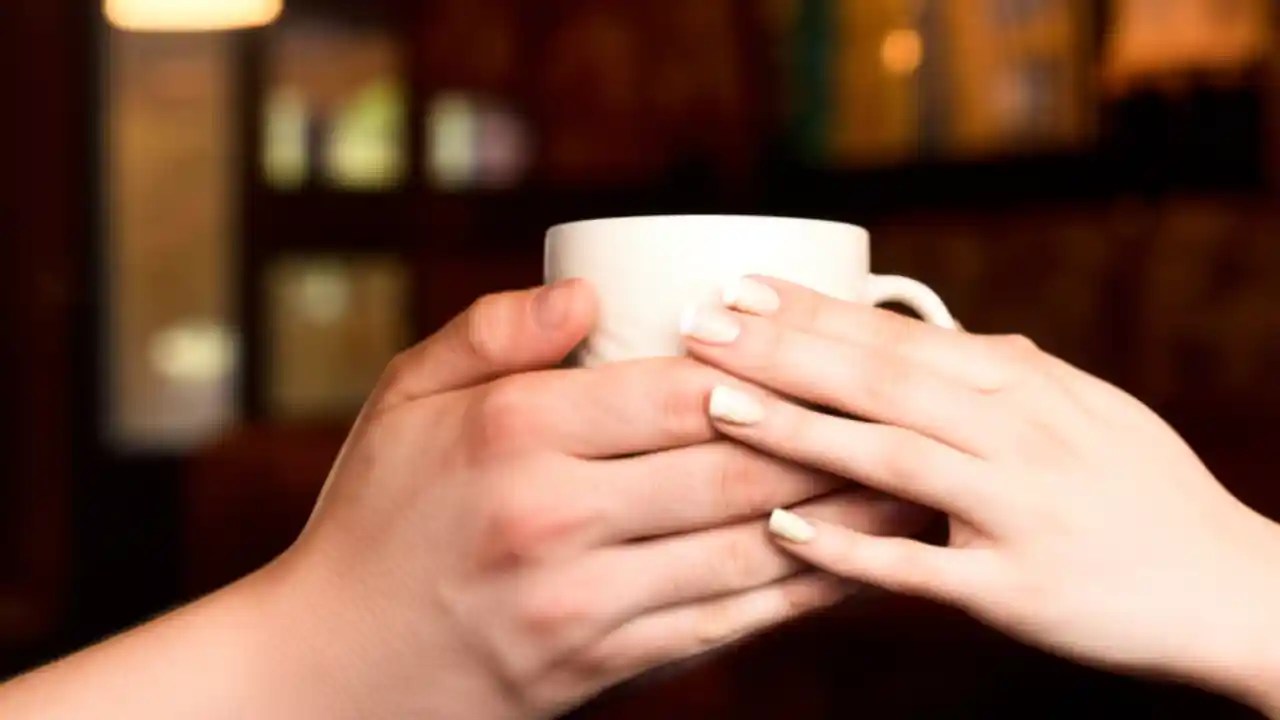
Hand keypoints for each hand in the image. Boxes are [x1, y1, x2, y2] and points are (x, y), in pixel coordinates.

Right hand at [259, 280, 926, 719]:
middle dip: (830, 441)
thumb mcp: (404, 401)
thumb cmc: (376, 518)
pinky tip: (847, 568)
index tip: (826, 351)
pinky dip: (793, 594)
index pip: (673, 392)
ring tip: (911, 488)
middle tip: (903, 413)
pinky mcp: (599, 665)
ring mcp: (582, 601)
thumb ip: (491, 333)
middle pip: (728, 471)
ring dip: (840, 520)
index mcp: (513, 434)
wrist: (333, 669)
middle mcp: (554, 517)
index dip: (766, 368)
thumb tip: (589, 290)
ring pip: (743, 551)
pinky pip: (720, 625)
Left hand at [680, 277, 1279, 713]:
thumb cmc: (1146, 492)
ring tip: (717, 404)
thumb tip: (957, 334)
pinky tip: (781, 528)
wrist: (1232, 587)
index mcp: (1023, 387)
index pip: (897, 335)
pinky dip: (846, 547)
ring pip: (889, 458)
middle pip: (879, 381)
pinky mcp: (1011, 589)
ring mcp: (1012, 512)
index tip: (741, 283)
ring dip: (798, 428)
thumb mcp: (1086, 408)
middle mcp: (1015, 436)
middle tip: (697, 324)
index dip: (814, 310)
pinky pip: (916, 568)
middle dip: (781, 349)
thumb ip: (1010, 373)